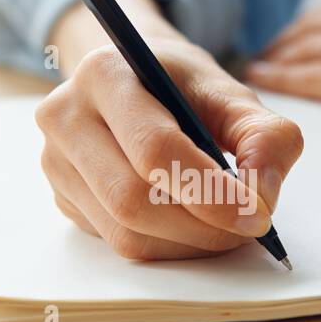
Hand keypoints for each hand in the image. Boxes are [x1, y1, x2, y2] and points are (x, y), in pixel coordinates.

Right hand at [37, 32, 303, 260]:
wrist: (134, 81)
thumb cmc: (181, 86)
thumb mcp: (230, 93)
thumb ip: (264, 135)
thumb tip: (263, 197)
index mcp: (106, 74)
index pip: (155, 149)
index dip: (211, 192)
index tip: (258, 215)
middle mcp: (66, 117)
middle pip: (134, 200)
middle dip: (202, 227)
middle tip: (248, 228)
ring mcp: (56, 162)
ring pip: (125, 233)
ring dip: (188, 244)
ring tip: (224, 226)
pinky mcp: (63, 199)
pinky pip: (118, 243)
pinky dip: (167, 246)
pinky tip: (190, 223)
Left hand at [246, 0, 320, 155]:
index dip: (301, 32)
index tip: (281, 47)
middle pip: (310, 25)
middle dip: (277, 44)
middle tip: (255, 63)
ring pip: (304, 46)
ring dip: (271, 60)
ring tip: (249, 76)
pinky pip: (313, 77)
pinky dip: (281, 80)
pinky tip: (262, 86)